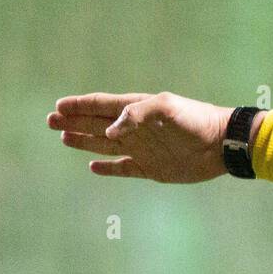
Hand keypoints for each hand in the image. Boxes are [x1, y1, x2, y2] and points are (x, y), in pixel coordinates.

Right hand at [47, 92, 230, 182]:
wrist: (222, 145)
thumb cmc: (196, 121)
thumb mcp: (167, 107)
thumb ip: (137, 114)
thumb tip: (110, 130)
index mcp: (138, 110)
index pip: (102, 105)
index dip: (80, 105)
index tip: (59, 106)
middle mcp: (136, 128)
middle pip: (97, 124)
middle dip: (74, 122)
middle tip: (50, 121)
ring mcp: (142, 148)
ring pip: (105, 144)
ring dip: (84, 140)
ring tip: (64, 137)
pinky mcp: (151, 168)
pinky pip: (123, 167)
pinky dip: (108, 167)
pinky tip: (93, 165)